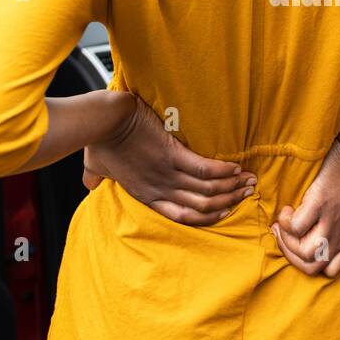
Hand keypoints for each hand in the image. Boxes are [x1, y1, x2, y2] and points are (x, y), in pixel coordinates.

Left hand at [83, 94, 254, 225]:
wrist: (102, 123)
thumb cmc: (97, 142)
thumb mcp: (95, 167)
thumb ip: (96, 179)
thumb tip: (90, 184)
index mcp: (145, 195)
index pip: (183, 216)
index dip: (207, 216)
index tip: (224, 211)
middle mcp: (160, 189)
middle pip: (202, 205)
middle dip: (228, 201)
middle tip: (247, 195)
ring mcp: (167, 173)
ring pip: (207, 190)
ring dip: (232, 186)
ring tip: (249, 181)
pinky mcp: (172, 154)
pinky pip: (204, 168)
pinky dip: (223, 170)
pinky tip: (237, 167)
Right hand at [271, 132, 339, 277]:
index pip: (331, 270)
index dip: (312, 263)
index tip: (303, 244)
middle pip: (312, 267)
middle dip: (293, 256)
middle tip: (285, 237)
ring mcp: (329, 220)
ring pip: (303, 252)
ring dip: (287, 241)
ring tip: (283, 224)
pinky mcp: (318, 204)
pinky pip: (295, 226)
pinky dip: (286, 222)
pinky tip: (287, 210)